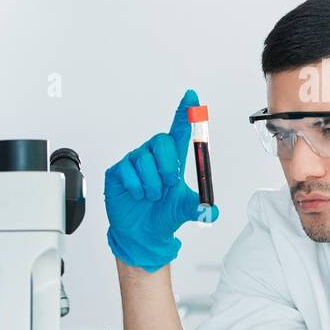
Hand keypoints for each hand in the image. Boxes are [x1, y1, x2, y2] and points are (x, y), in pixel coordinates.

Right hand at [104, 89, 218, 271]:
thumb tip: (211, 209)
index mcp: (172, 159)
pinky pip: (128, 172)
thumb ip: (198, 207)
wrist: (141, 234)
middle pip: (161, 141)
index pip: (179, 130)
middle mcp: (153, 156)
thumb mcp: (184, 211)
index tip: (191, 96)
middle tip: (169, 185)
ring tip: (151, 197)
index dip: (185, 112)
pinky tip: (137, 196)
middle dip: (168, 165)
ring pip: (144, 160)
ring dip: (152, 184)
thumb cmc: (163, 216)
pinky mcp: (118, 171)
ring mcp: (134, 162)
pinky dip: (136, 188)